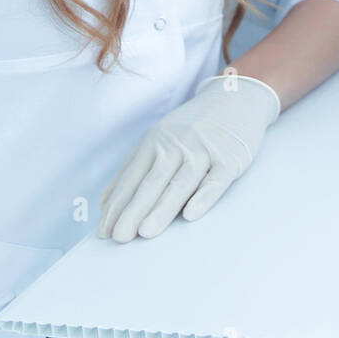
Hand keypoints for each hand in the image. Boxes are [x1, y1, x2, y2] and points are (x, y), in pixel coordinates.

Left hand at [97, 72, 280, 241]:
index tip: (104, 231)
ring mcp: (203, 150)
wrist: (234, 99)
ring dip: (162, 208)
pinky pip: (215, 181)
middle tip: (119, 238)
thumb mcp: (159, 138)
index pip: (132, 177)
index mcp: (155, 141)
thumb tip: (106, 203)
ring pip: (180, 183)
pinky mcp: (229, 158)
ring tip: (145, 232)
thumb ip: (134, 168)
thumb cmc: (191, 127)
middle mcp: (176, 143)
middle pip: (152, 181)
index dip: (117, 205)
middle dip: (133, 211)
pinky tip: (190, 215)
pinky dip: (203, 197)